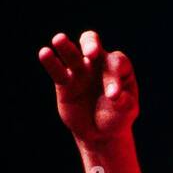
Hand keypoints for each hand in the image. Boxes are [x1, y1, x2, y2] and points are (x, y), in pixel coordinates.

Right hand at [38, 30, 138, 146]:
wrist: (99, 132)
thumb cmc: (117, 117)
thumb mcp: (127, 112)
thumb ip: (126, 103)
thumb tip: (118, 97)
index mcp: (118, 66)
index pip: (116, 63)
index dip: (114, 76)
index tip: (113, 96)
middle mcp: (98, 62)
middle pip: (92, 42)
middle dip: (91, 44)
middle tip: (91, 53)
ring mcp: (80, 70)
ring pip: (72, 53)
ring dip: (66, 46)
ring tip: (59, 39)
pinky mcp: (64, 82)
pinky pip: (57, 70)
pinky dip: (50, 61)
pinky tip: (44, 53)